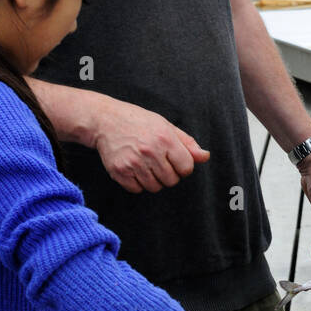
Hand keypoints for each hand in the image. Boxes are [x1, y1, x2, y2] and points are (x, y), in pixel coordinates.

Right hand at [93, 98, 209, 192]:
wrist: (105, 120)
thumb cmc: (139, 122)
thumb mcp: (166, 126)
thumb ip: (187, 143)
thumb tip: (205, 156)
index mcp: (165, 139)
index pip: (186, 168)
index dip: (183, 167)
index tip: (175, 161)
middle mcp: (150, 152)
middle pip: (171, 181)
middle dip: (169, 174)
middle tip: (159, 162)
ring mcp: (133, 163)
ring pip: (155, 187)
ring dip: (153, 180)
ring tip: (146, 165)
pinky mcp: (119, 171)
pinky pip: (137, 190)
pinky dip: (137, 183)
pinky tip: (134, 169)